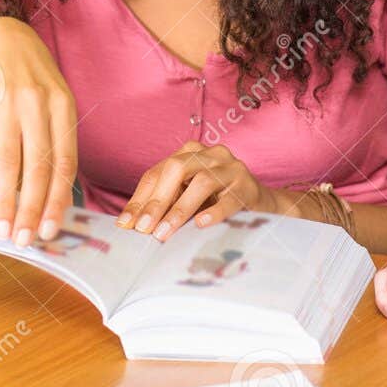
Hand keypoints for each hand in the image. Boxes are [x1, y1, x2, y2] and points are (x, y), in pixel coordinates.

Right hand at [0, 17, 77, 246]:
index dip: (57, 200)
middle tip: (26, 241)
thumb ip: (54, 137)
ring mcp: (6, 97)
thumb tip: (56, 193)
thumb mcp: (51, 96)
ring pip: (7, 160)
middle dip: (32, 209)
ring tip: (3, 230)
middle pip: (37, 166)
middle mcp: (37, 101)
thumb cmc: (26, 75)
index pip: (64, 161)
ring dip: (5, 201)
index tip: (51, 230)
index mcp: (62, 104)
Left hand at [116, 141, 271, 240]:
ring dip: (179, 210)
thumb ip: (164, 203)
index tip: (126, 224)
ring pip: (201, 182)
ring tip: (164, 233)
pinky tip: (200, 224)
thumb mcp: (187, 196)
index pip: (157, 173)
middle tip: (143, 229)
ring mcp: (230, 168)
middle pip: (176, 170)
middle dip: (156, 201)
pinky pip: (229, 198)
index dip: (139, 199)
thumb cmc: (216, 200)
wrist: (260, 203)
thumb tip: (130, 224)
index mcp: (188, 153)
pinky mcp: (248, 186)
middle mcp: (209, 154)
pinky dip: (214, 211)